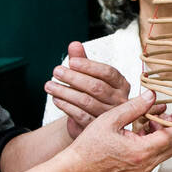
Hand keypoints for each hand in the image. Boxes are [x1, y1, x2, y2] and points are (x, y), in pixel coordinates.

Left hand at [45, 41, 164, 138]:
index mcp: (121, 84)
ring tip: (49, 85)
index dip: (89, 66)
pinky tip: (56, 98)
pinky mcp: (97, 127)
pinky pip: (80, 115)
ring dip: (65, 92)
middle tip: (56, 71)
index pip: (108, 72)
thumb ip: (82, 60)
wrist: (91, 121)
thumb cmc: (91, 93)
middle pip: (96, 87)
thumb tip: (74, 44)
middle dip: (74, 78)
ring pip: (86, 101)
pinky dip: (66, 106)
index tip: (71, 61)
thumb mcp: (88, 75)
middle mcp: (119, 101)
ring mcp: (109, 116)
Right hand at [64, 90, 171, 171]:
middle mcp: (146, 166)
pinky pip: (153, 158)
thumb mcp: (110, 120)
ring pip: (164, 153)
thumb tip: (151, 96)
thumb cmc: (88, 147)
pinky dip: (154, 144)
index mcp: (141, 152)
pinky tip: (143, 131)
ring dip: (165, 136)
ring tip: (153, 120)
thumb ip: (134, 107)